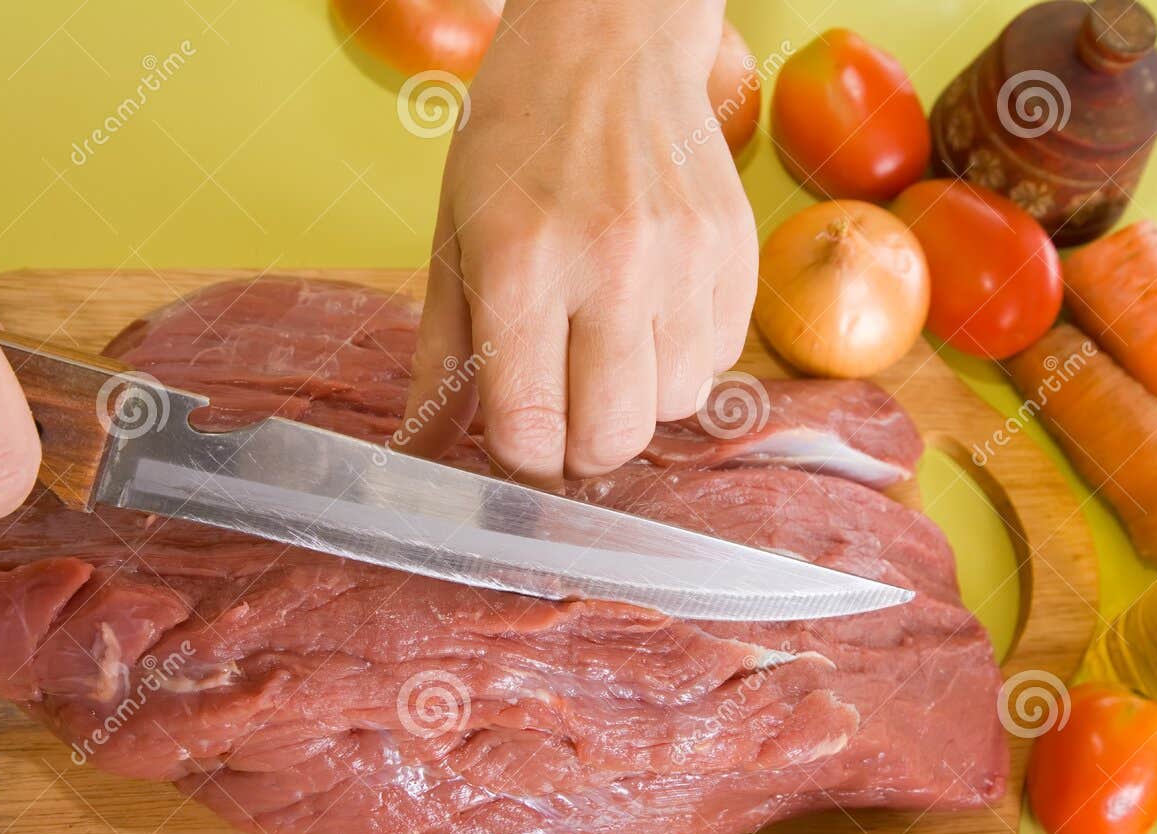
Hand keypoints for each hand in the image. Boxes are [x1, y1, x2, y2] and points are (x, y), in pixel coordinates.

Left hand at [398, 0, 756, 483]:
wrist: (609, 47)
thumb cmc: (516, 143)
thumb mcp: (454, 240)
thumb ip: (443, 356)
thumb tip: (421, 453)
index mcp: (521, 268)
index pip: (531, 433)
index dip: (520, 463)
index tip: (518, 446)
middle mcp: (610, 269)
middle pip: (611, 440)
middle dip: (582, 449)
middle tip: (564, 413)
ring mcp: (683, 261)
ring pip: (673, 408)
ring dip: (638, 401)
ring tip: (609, 347)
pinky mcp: (735, 254)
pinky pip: (719, 361)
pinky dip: (684, 359)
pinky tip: (652, 312)